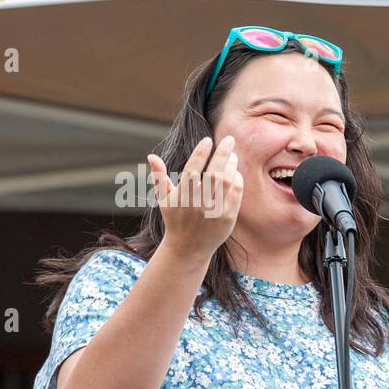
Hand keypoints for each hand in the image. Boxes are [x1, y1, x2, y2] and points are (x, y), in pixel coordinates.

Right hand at [149, 135, 242, 264]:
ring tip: (233, 156)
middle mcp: (199, 203)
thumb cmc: (175, 219)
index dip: (201, 153)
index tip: (207, 140)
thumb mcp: (164, 200)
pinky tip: (236, 173)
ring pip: (226, 182)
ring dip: (232, 166)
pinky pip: (235, 195)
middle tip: (230, 140)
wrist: (189, 248)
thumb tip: (151, 156)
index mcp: (183, 196)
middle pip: (214, 173)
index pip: (192, 169)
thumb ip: (159, 177)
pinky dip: (237, 181)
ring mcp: (214, 211)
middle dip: (223, 153)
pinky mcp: (227, 218)